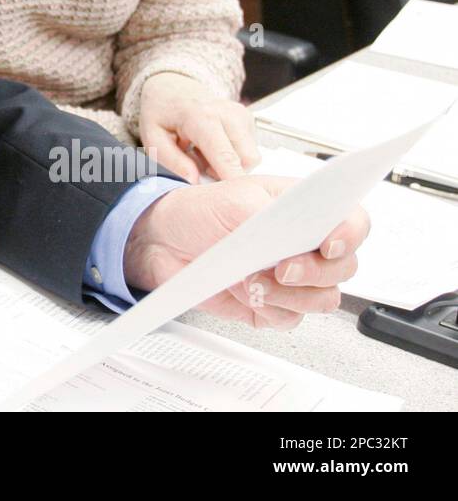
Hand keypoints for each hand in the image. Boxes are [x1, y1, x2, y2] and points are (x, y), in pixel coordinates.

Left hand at [124, 175, 369, 328]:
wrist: (165, 241)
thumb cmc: (201, 212)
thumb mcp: (234, 198)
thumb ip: (270, 214)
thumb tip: (297, 234)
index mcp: (305, 210)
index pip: (352, 220)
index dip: (350, 233)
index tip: (329, 244)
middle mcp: (305, 245)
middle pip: (344, 267)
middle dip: (314, 271)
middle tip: (282, 269)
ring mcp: (294, 278)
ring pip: (323, 298)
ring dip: (289, 293)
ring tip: (252, 279)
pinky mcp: (275, 305)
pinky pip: (291, 318)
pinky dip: (270, 308)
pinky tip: (246, 291)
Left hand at [139, 71, 257, 181]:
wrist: (173, 87)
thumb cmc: (161, 114)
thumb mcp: (152, 137)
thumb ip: (171, 160)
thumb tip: (194, 181)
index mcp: (200, 117)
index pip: (225, 154)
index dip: (232, 179)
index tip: (233, 198)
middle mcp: (227, 113)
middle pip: (246, 159)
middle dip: (228, 174)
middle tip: (201, 167)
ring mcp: (240, 114)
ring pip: (251, 157)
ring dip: (230, 165)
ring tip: (204, 154)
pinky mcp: (248, 119)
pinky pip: (249, 151)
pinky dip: (233, 156)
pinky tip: (213, 147)